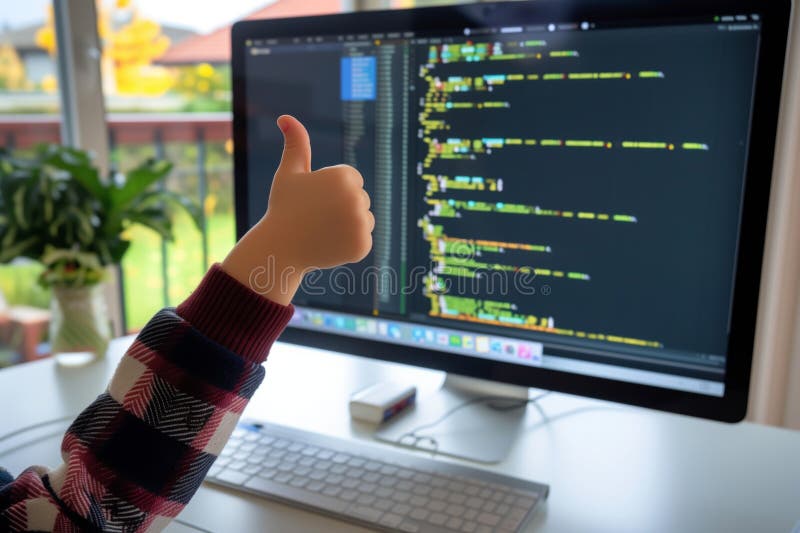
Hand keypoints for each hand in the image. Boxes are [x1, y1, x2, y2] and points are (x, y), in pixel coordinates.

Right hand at [264, 115, 374, 269]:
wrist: (279, 248)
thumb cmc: (284, 207)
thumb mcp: (289, 172)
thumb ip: (296, 144)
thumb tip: (285, 117)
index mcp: (343, 176)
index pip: (353, 180)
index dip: (333, 190)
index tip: (316, 199)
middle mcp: (356, 198)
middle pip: (361, 199)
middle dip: (342, 207)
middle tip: (317, 217)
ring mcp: (361, 224)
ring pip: (365, 219)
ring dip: (349, 225)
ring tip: (323, 230)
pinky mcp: (362, 245)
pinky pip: (363, 240)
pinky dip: (350, 244)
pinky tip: (329, 244)